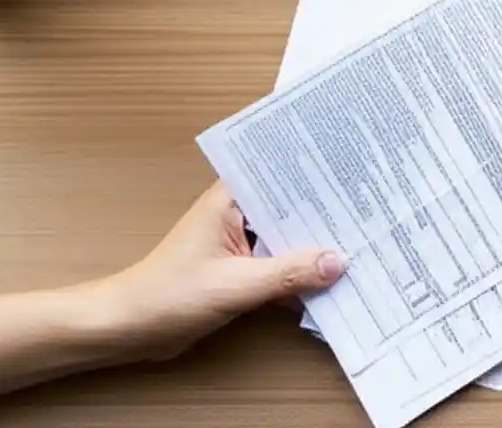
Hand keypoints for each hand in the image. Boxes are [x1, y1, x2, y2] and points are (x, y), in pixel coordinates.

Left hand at [96, 182, 347, 360]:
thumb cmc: (168, 295)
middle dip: (324, 213)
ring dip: (315, 246)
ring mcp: (240, 243)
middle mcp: (237, 214)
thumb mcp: (234, 285)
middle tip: (372, 210)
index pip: (280, 175)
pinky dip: (301, 273)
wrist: (129, 328)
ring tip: (363, 242)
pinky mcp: (242, 270)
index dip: (315, 175)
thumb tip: (338, 261)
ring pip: (288, 238)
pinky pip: (280, 265)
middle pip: (290, 207)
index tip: (354, 173)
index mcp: (229, 200)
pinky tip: (333, 280)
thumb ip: (288, 273)